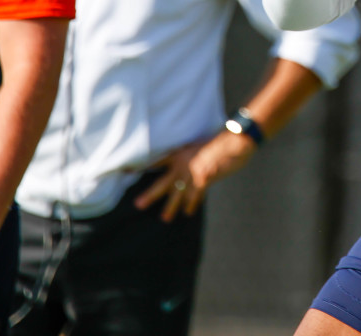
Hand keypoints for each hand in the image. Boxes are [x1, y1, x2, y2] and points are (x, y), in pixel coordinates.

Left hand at [133, 131, 256, 221]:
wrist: (234, 141)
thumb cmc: (221, 141)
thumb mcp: (201, 146)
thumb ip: (193, 156)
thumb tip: (191, 164)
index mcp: (180, 153)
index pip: (157, 162)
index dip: (142, 167)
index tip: (127, 173)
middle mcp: (183, 164)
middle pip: (162, 182)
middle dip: (151, 195)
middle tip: (138, 205)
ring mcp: (192, 173)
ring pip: (177, 194)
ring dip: (170, 207)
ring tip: (164, 218)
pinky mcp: (204, 180)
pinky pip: (195, 196)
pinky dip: (192, 204)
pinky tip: (188, 212)